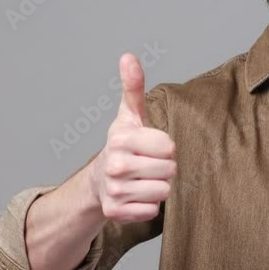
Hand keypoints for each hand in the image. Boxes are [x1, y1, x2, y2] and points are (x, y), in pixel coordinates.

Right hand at [89, 53, 175, 223]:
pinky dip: (148, 206)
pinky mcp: (115, 213)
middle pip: (169, 170)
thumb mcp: (130, 115)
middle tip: (147, 165)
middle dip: (164, 168)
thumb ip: (133, 87)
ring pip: (163, 191)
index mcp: (120, 139)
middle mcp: (114, 165)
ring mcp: (113, 190)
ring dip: (157, 187)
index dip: (165, 147)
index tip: (150, 146)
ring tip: (142, 180)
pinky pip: (152, 211)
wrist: (98, 181)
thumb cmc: (124, 145)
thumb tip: (128, 56)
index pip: (169, 146)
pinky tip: (135, 196)